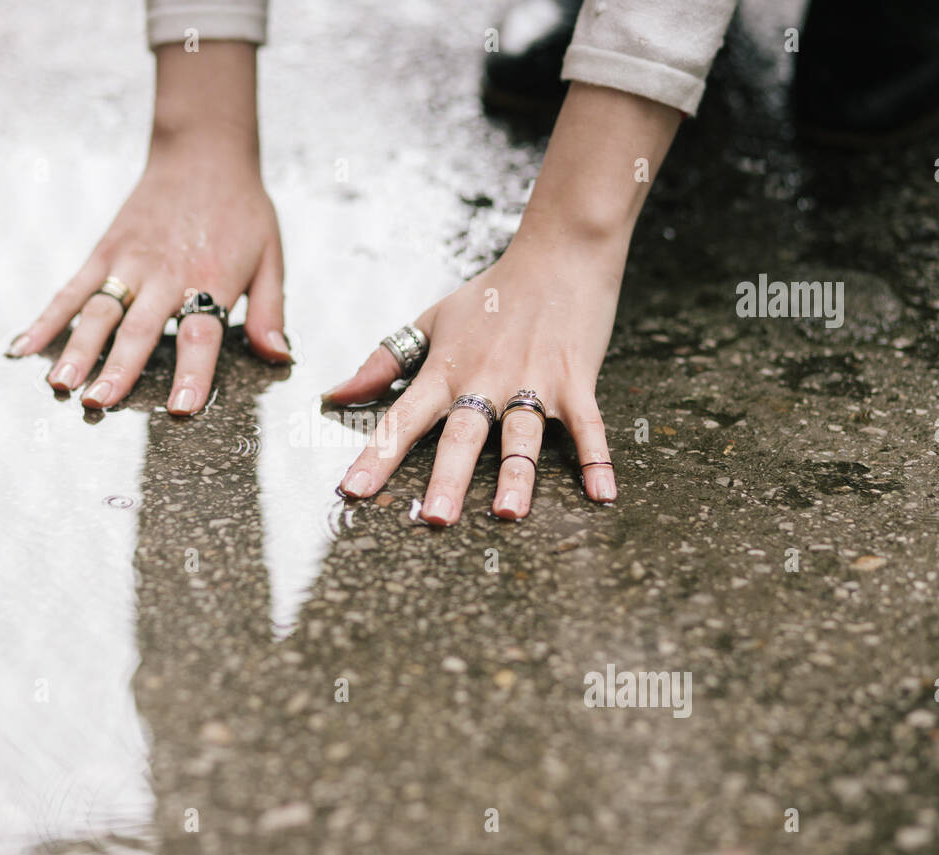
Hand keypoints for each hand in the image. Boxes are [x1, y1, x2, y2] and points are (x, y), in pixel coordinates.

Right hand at [5, 42, 287, 414]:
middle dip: (118, 369)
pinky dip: (46, 319)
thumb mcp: (271, 257)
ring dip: (77, 350)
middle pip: (140, 329)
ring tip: (60, 386)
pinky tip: (24, 348)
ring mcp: (129, 261)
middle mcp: (166, 274)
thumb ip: (269, 312)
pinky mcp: (104, 250)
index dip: (192, 374)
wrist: (204, 151)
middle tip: (99, 404)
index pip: (201, 336)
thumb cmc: (241, 210)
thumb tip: (279, 357)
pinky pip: (70, 289)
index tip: (180, 409)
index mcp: (211, 281)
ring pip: (98, 311)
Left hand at [324, 233, 622, 523]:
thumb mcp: (431, 322)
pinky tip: (602, 493)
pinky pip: (587, 425)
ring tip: (508, 514)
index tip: (353, 492)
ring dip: (517, 475)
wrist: (558, 252)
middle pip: (463, 436)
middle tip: (434, 519)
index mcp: (446, 370)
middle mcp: (486, 380)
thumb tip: (336, 394)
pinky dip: (596, 458)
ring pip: (522, 435)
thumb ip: (383, 362)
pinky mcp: (575, 380)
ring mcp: (533, 381)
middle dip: (448, 479)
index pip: (402, 419)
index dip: (376, 457)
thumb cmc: (491, 294)